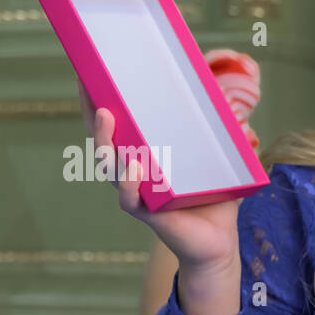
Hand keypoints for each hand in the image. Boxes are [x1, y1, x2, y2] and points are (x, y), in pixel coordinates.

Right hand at [77, 80, 240, 272]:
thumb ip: (218, 135)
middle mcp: (133, 172)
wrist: (219, 241)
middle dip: (94, 114)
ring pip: (111, 166)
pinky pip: (130, 199)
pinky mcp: (147, 213)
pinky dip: (131, 183)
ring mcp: (137, 192)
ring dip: (106, 141)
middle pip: (103, 141)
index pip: (115, 126)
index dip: (97, 102)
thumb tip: (227, 101)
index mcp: (143, 155)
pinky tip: (134, 167)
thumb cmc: (213, 198)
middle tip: (92, 88)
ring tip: (108, 116)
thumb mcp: (217, 161)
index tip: (87, 73)